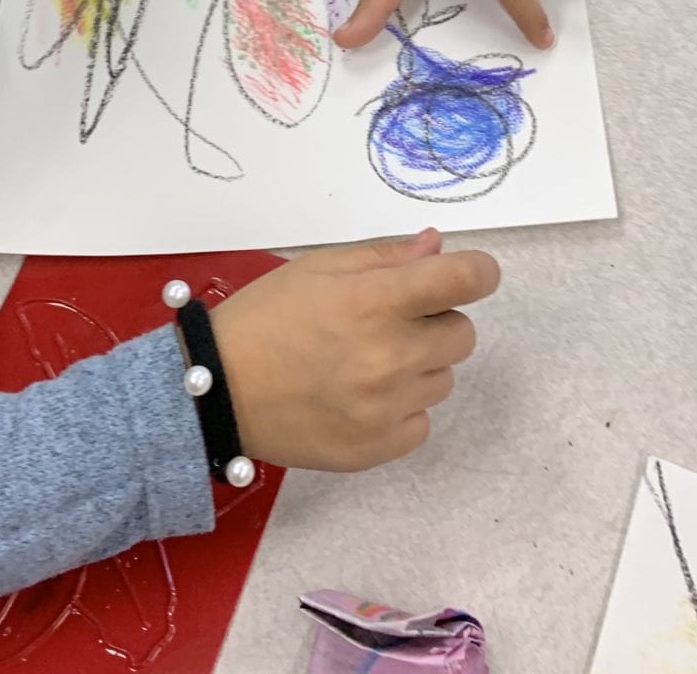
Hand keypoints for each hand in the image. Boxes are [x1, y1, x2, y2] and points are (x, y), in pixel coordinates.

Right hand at [209, 229, 498, 471]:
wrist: (217, 392)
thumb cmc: (267, 317)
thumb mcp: (320, 268)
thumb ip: (385, 256)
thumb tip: (438, 247)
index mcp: (377, 301)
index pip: (466, 279)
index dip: (479, 271)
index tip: (470, 274)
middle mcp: (391, 356)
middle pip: (463, 333)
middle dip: (436, 320)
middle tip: (390, 320)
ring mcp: (387, 409)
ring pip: (443, 379)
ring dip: (419, 365)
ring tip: (367, 361)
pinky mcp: (377, 449)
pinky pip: (421, 422)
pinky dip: (402, 408)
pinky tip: (362, 396)